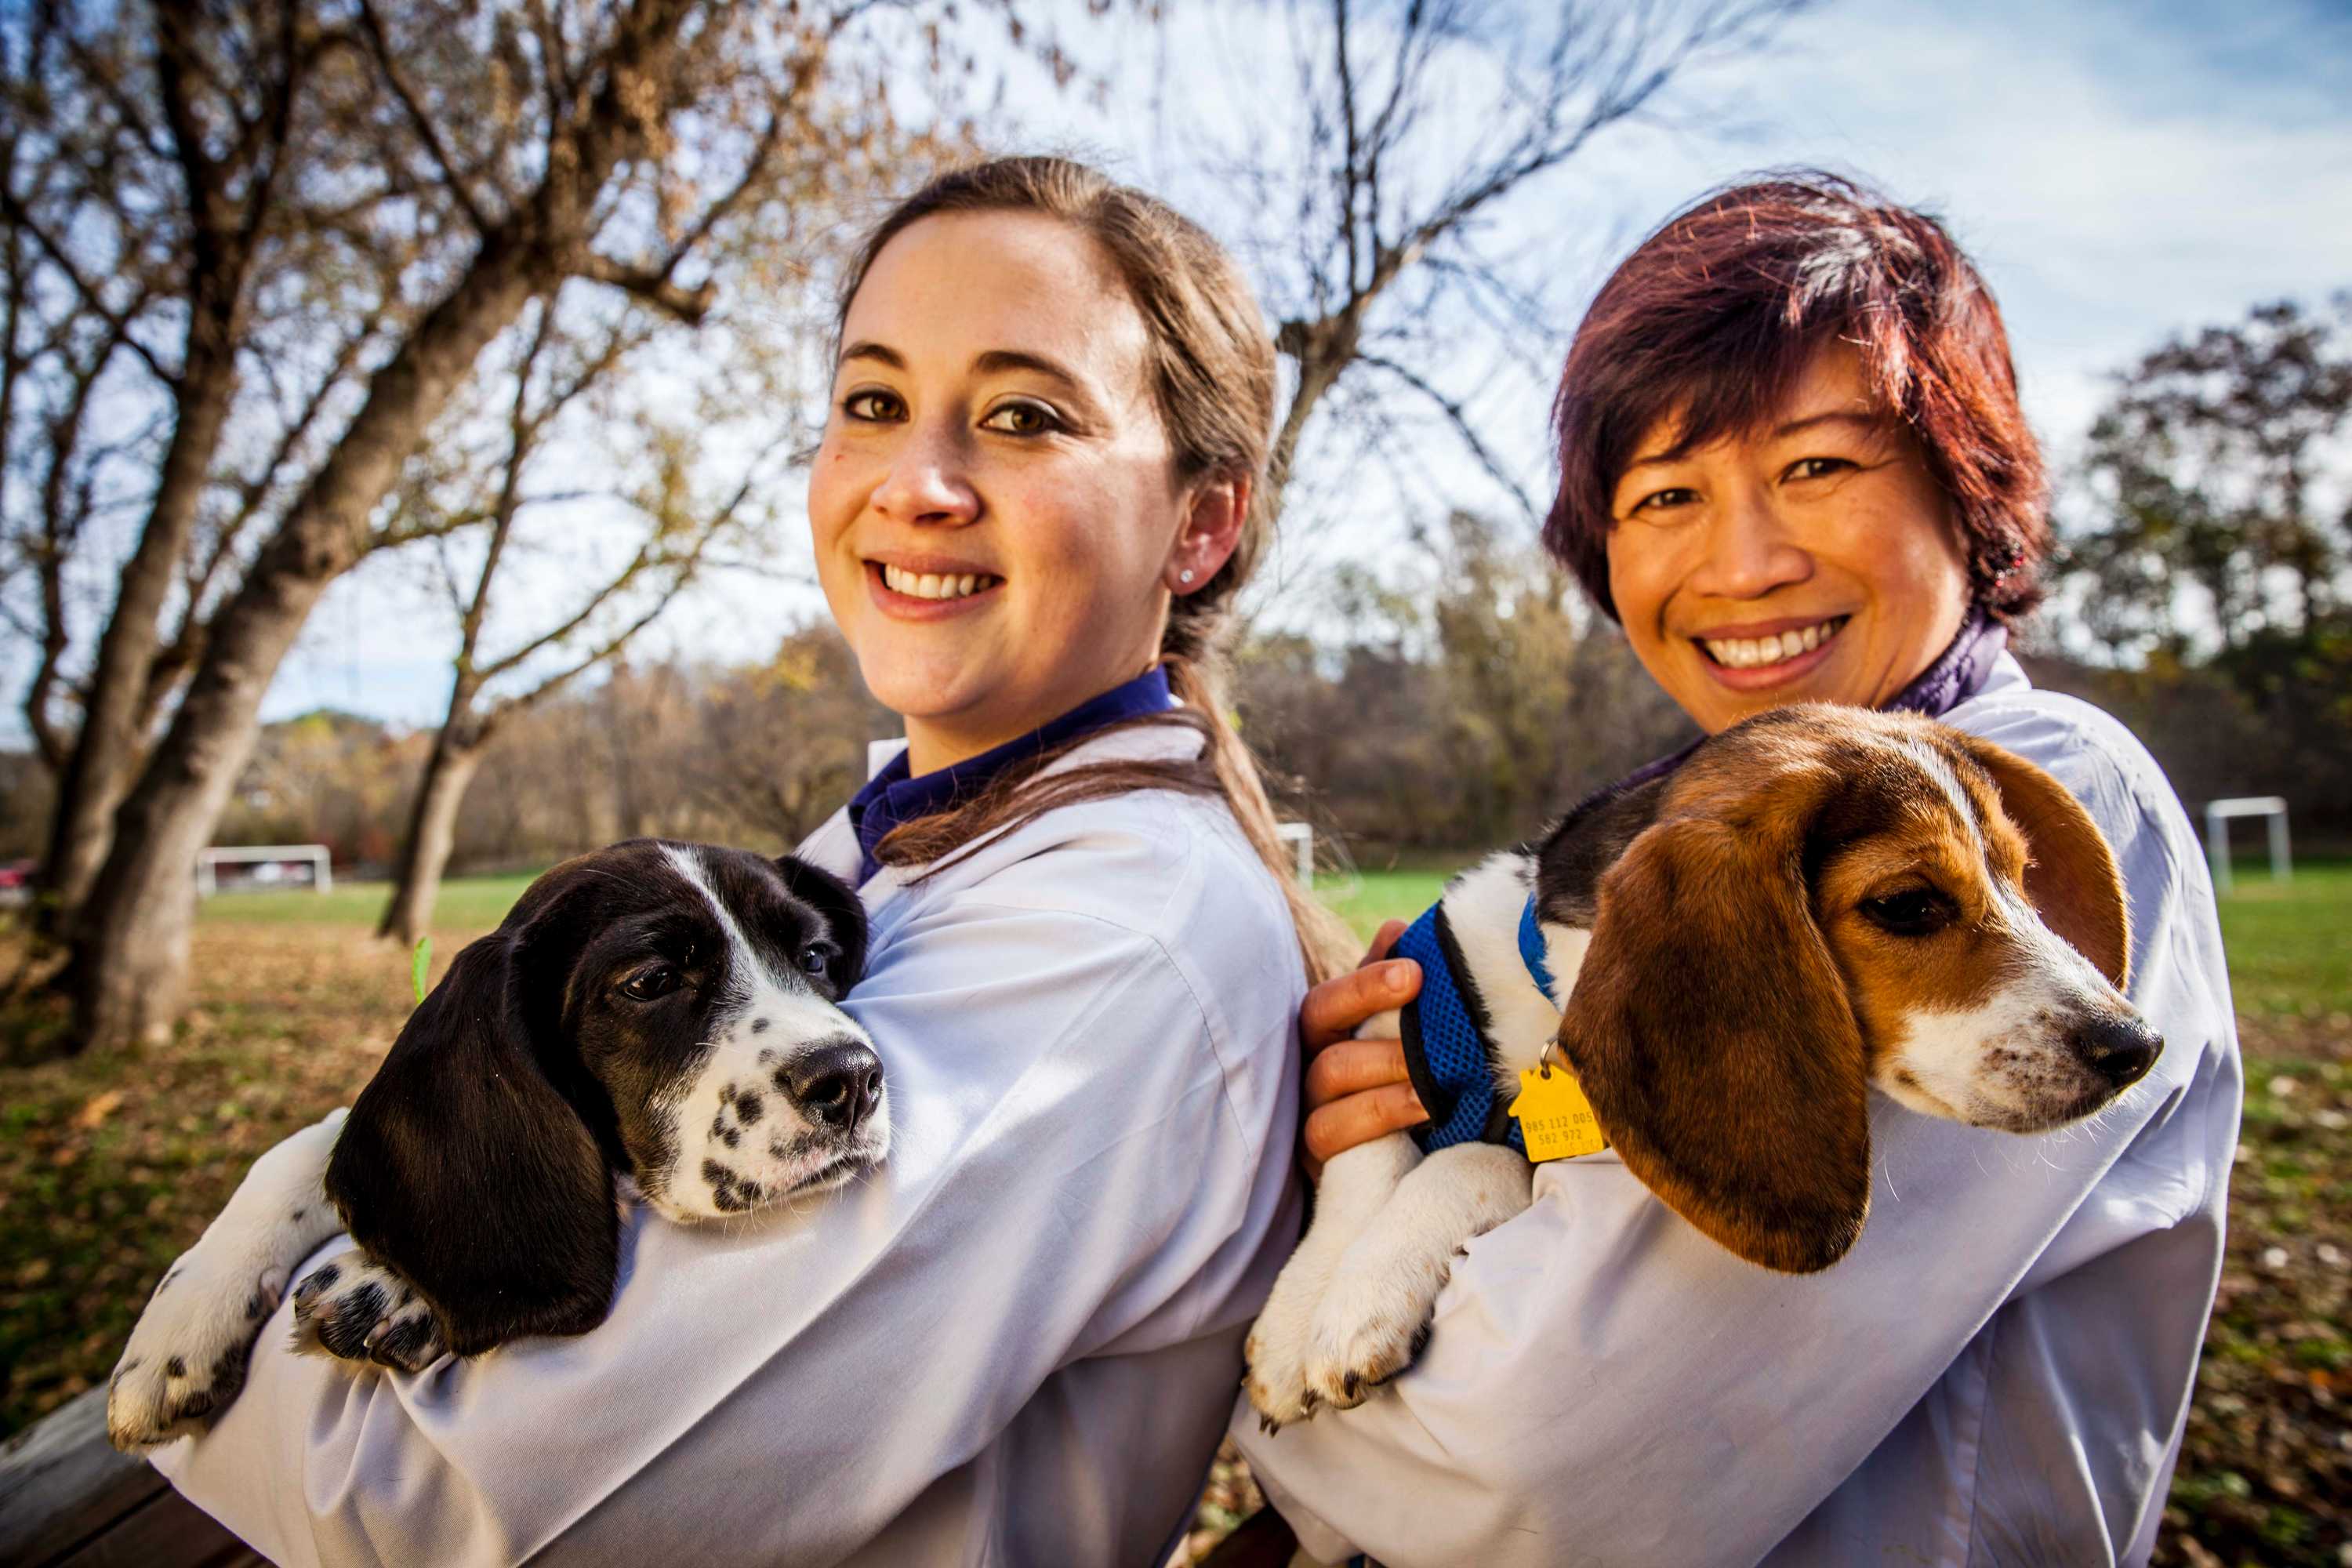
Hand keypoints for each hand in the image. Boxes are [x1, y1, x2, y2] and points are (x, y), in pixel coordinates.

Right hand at [1299, 919, 1426, 1180]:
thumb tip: (1398, 928)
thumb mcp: (1389, 1027)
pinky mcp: (1320, 1161)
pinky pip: (1333, 1140)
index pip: (1327, 1003)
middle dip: (1382, 1044)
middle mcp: (1308, 1072)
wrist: (1388, 1155)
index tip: (1414, 973)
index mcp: (1323, 1034)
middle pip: (1327, 1054)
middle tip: (1432, 1043)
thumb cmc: (1387, 1076)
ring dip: (1385, 1090)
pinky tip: (1423, 1116)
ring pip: (1330, 1100)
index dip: (1366, 987)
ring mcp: (1311, 1117)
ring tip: (1432, 1087)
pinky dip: (1379, 1125)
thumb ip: (1390, 979)